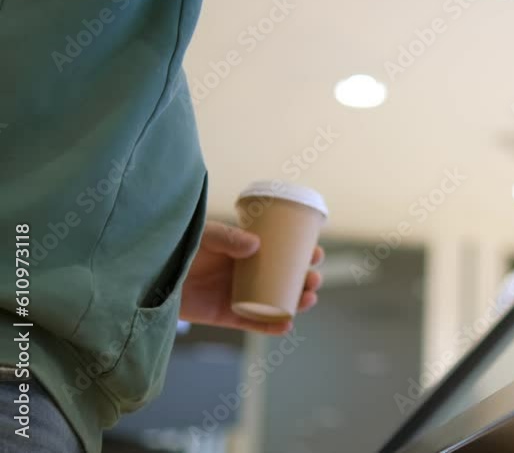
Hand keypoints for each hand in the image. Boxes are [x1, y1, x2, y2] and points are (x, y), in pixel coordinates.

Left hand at [179, 221, 323, 334]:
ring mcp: (238, 294)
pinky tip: (287, 326)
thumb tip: (256, 245)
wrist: (149, 274)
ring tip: (308, 300)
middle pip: (285, 278)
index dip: (302, 252)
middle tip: (313, 279)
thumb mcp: (205, 234)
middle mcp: (247, 273)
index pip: (281, 250)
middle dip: (305, 280)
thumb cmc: (177, 247)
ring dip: (296, 302)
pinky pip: (253, 323)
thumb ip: (228, 237)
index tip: (316, 253)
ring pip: (275, 301)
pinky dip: (271, 326)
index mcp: (247, 250)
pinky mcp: (225, 315)